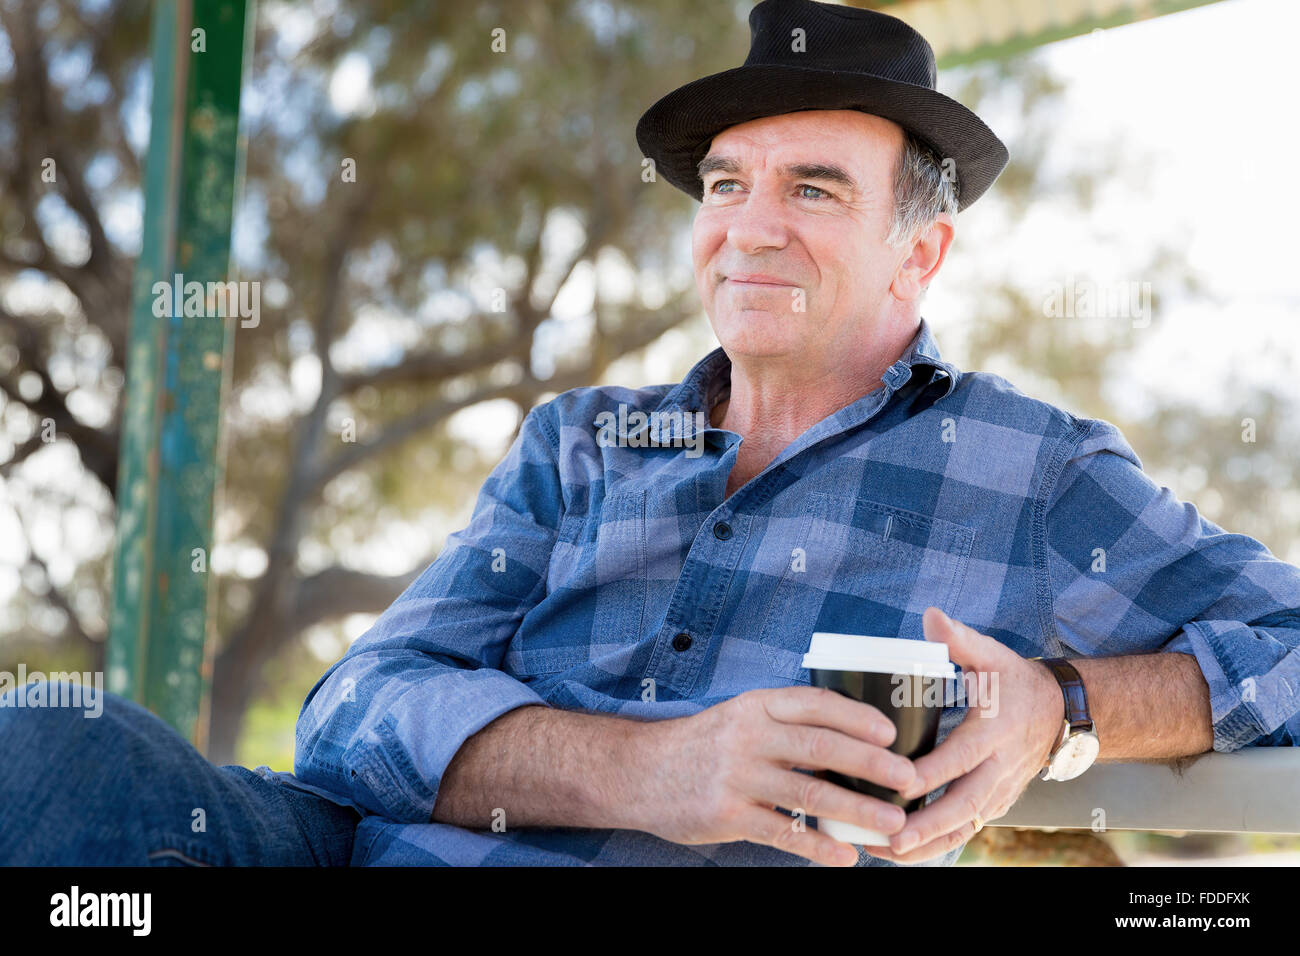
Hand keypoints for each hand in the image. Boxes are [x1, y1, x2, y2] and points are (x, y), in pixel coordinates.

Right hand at [634, 686, 918, 866]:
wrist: (638, 771)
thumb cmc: (702, 744)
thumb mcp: (739, 716)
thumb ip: (784, 723)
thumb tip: (850, 735)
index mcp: (756, 706)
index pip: (815, 704)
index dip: (857, 717)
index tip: (891, 733)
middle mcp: (748, 736)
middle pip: (821, 746)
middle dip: (872, 764)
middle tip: (910, 779)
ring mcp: (737, 776)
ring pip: (809, 792)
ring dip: (858, 810)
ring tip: (893, 824)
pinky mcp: (728, 814)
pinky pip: (783, 832)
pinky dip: (818, 846)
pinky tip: (845, 856)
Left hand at [862, 607, 1064, 864]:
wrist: (1057, 712)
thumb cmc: (1013, 680)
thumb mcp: (990, 654)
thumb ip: (960, 639)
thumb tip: (931, 616)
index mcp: (994, 732)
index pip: (960, 756)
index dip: (931, 771)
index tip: (898, 782)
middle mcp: (999, 768)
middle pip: (964, 803)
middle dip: (928, 824)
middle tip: (892, 838)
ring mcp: (998, 792)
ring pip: (964, 826)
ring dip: (928, 845)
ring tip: (886, 853)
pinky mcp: (992, 804)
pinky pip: (965, 831)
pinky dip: (937, 847)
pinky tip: (901, 854)